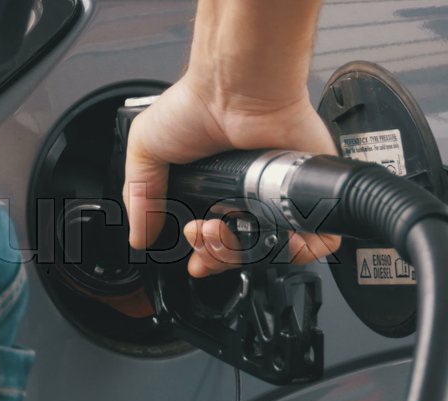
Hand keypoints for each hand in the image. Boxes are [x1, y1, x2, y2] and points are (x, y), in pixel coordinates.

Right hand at [123, 75, 340, 276]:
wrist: (234, 87)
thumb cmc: (196, 105)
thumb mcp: (146, 148)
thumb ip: (139, 195)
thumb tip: (137, 235)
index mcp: (214, 192)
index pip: (215, 241)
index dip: (206, 256)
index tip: (195, 260)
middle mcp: (247, 197)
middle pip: (241, 253)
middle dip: (217, 255)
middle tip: (200, 233)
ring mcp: (278, 196)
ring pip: (272, 251)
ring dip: (242, 251)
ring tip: (220, 227)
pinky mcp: (308, 191)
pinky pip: (316, 238)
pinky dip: (299, 248)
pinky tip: (271, 237)